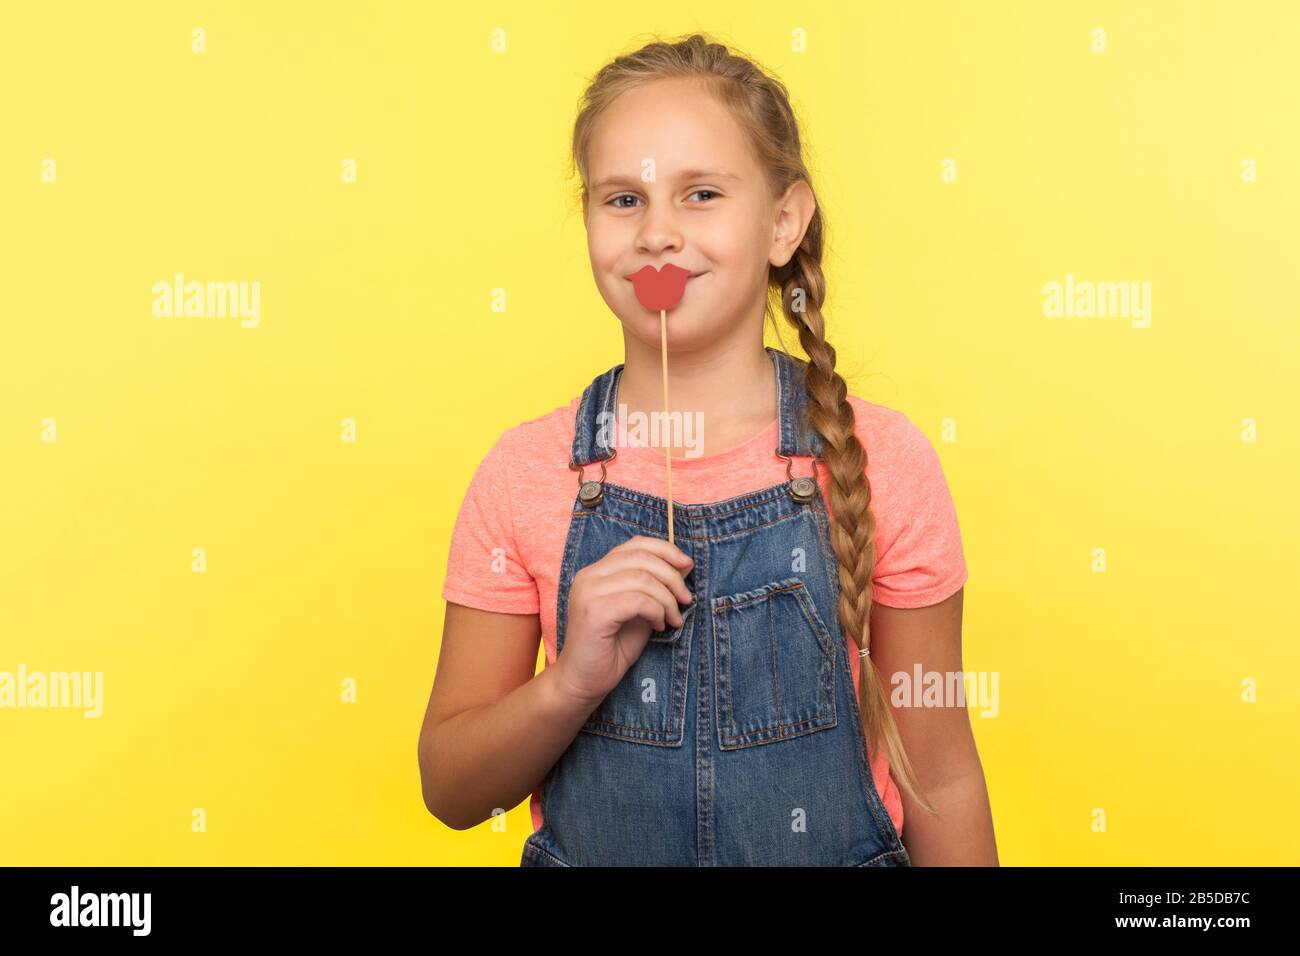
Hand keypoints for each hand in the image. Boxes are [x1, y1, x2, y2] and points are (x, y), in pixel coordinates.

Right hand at [553, 535, 693, 706]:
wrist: (583, 682)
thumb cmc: (612, 649)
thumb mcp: (640, 611)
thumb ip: (655, 587)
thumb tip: (685, 565)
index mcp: (597, 571)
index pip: (636, 544)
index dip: (666, 550)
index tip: (688, 566)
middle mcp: (589, 576)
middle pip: (641, 557)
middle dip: (672, 577)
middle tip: (686, 599)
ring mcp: (588, 592)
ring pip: (642, 578)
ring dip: (667, 598)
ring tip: (673, 618)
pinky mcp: (594, 612)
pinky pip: (637, 600)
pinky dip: (656, 611)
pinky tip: (659, 626)